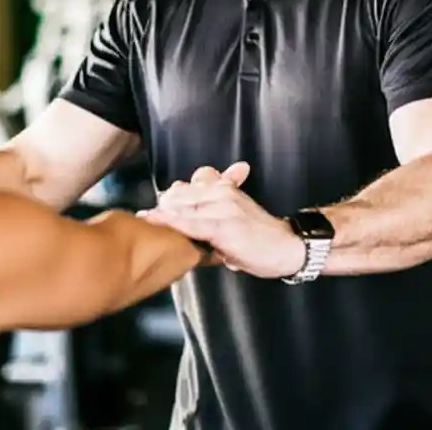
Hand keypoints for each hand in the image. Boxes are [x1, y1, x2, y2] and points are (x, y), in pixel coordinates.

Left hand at [140, 163, 305, 278]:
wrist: (288, 247)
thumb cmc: (261, 235)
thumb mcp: (238, 211)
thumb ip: (216, 209)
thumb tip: (193, 216)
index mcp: (224, 187)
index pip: (188, 183)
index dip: (171, 196)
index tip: (159, 209)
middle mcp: (221, 193)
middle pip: (178, 193)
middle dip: (162, 206)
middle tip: (148, 220)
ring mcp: (221, 208)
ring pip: (180, 206)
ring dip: (159, 214)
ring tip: (143, 221)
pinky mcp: (222, 227)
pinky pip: (188, 223)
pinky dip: (168, 223)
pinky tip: (151, 222)